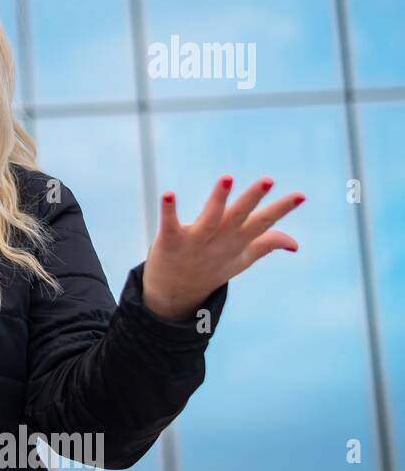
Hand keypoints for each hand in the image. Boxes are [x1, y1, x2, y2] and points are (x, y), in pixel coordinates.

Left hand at [142, 175, 304, 322]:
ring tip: (227, 177)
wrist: (174, 293)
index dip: (281, 210)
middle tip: (268, 180)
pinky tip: (168, 194)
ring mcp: (194, 241)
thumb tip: (295, 243)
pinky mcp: (170, 241)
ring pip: (209, 218)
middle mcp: (218, 240)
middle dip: (252, 198)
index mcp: (236, 241)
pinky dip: (168, 211)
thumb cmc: (210, 270)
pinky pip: (169, 224)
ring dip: (218, 198)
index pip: (262, 223)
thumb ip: (265, 245)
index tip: (301, 196)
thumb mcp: (240, 259)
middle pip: (238, 216)